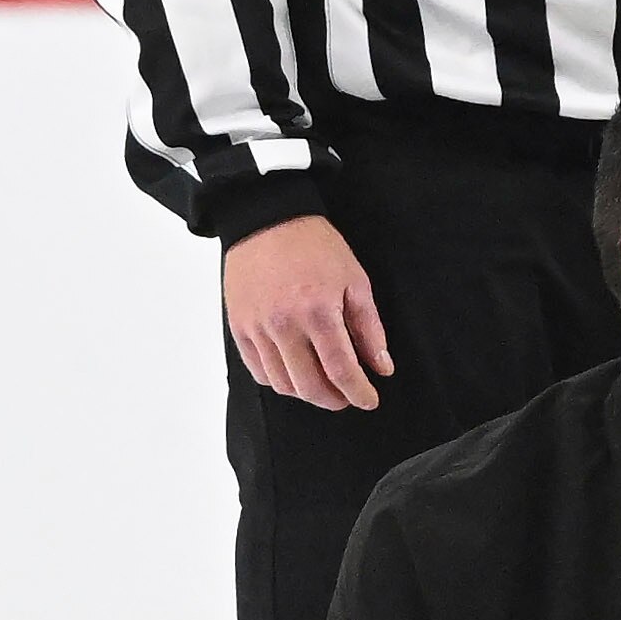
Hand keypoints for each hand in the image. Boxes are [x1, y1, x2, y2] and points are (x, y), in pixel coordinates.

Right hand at [226, 214, 392, 407]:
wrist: (267, 219)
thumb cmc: (314, 246)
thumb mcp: (354, 280)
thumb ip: (369, 328)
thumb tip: (381, 367)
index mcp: (318, 311)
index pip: (342, 370)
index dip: (359, 393)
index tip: (369, 400)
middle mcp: (284, 325)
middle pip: (310, 386)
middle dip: (334, 400)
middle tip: (347, 397)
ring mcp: (257, 328)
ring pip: (282, 384)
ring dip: (306, 394)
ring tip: (322, 385)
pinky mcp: (239, 327)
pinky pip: (258, 370)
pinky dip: (279, 381)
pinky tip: (295, 373)